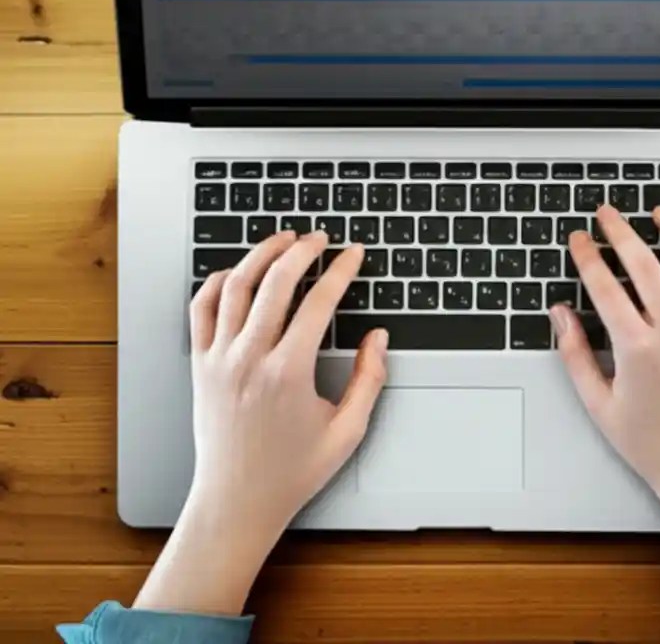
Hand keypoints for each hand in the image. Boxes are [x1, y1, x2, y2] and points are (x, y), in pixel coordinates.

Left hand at [187, 230, 387, 532]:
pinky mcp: (200, 365)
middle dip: (303, 251)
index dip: (341, 271)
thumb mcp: (347, 432)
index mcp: (289, 373)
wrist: (236, 500)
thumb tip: (378, 339)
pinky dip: (219, 282)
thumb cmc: (291, 472)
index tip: (353, 254)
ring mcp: (219, 359)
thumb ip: (369, 380)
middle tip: (320, 239)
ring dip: (261, 255)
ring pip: (236, 286)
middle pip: (276, 282)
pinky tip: (238, 272)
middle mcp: (249, 359)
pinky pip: (202, 309)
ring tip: (283, 241)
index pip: (319, 302)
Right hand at [553, 205, 659, 500]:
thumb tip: (560, 314)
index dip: (588, 256)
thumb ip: (575, 355)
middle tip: (607, 215)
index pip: (604, 286)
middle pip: (644, 264)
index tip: (580, 239)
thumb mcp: (600, 404)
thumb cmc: (654, 444)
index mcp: (637, 349)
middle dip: (620, 231)